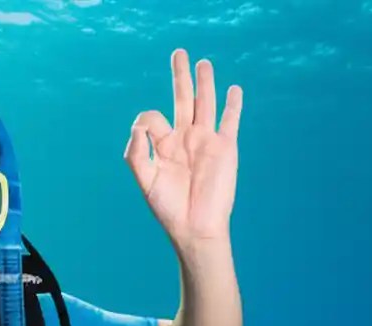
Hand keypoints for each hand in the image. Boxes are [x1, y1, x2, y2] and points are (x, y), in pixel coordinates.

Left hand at [125, 48, 242, 245]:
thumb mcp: (144, 180)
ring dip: (205, 82)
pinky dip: (233, 105)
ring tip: (203, 63)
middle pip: (182, 99)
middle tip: (179, 52)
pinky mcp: (226, 147)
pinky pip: (230, 121)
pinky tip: (234, 90)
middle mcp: (184, 138)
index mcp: (163, 145)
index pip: (151, 118)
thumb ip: (136, 152)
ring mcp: (205, 141)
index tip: (146, 133)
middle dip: (180, 76)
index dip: (146, 120)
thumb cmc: (168, 207)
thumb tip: (139, 125)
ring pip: (206, 104)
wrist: (196, 227)